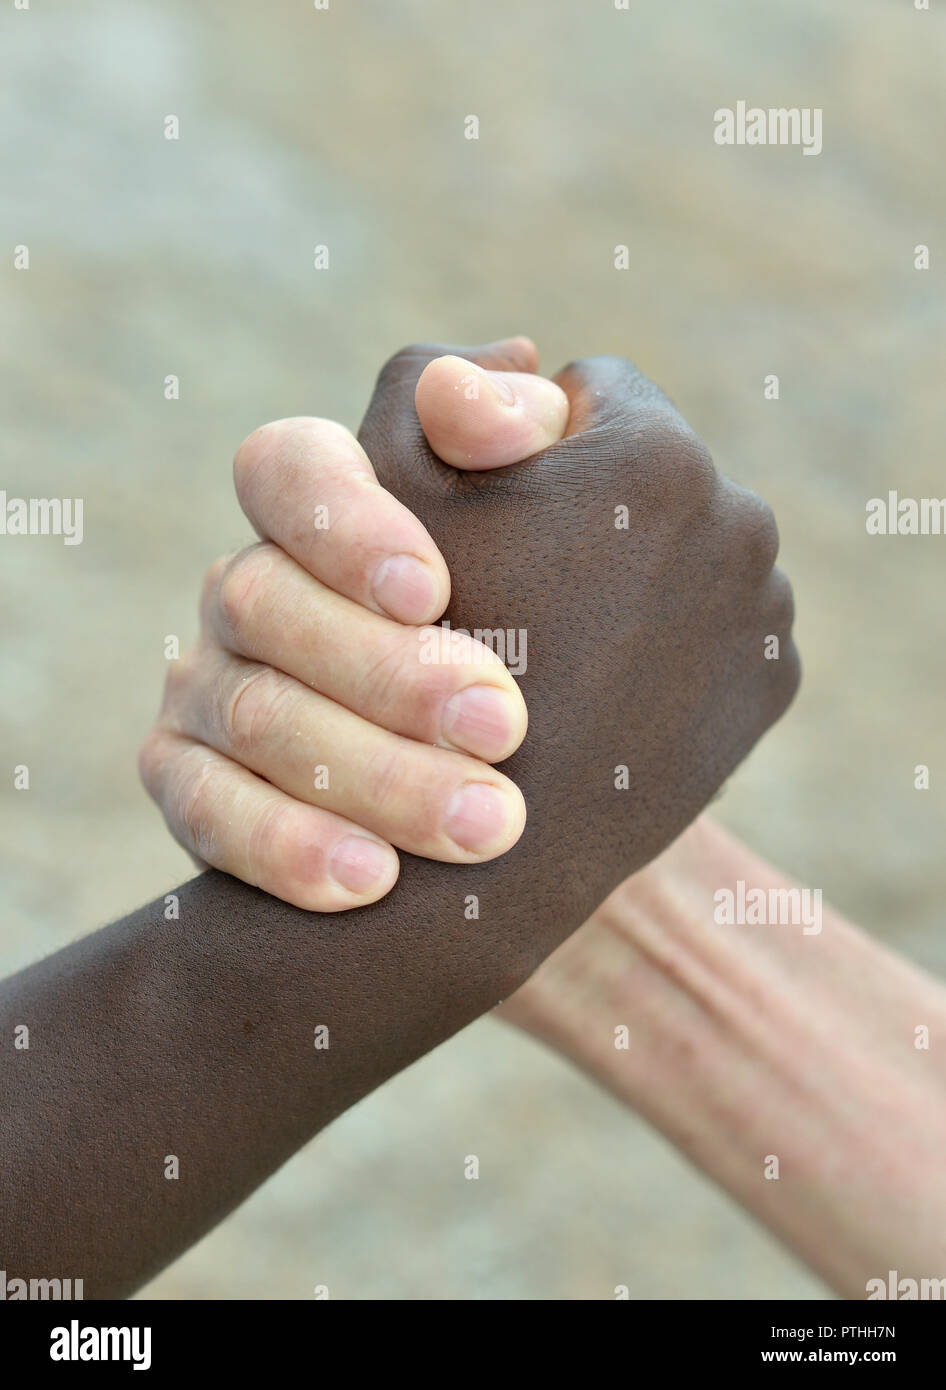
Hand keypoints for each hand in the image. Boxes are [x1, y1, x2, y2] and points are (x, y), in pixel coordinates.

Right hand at [139, 346, 568, 909]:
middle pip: (262, 596)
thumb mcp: (572, 537)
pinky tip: (375, 883)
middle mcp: (258, 587)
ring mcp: (214, 684)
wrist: (532, 805)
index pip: (293, 469)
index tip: (436, 588)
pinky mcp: (196, 783)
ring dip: (367, 772)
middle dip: (383, 669)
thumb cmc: (563, 645)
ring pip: (246, 713)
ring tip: (485, 826)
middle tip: (505, 725)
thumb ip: (536, 447)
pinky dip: (287, 846)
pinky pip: (204, 812)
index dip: (348, 522)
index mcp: (330, 509)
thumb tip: (513, 362)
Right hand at [358, 339, 799, 958]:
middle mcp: (737, 521)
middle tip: (525, 574)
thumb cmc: (410, 653)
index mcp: (650, 455)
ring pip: (682, 548)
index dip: (515, 445)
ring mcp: (764, 608)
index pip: (585, 394)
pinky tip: (603, 683)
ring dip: (628, 575)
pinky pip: (714, 622)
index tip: (487, 508)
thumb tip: (528, 354)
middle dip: (584, 509)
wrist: (477, 840)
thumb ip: (431, 388)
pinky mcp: (771, 680)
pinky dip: (666, 641)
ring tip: (560, 634)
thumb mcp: (384, 496)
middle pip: (644, 473)